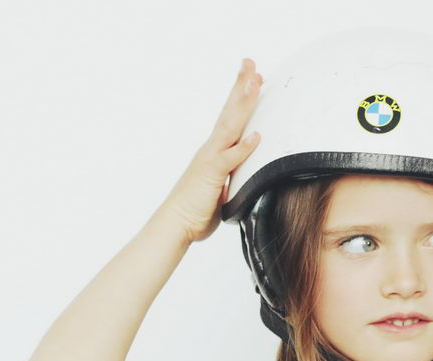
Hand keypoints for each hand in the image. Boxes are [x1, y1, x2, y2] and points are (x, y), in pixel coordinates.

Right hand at [159, 58, 263, 244]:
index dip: (241, 98)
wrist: (176, 224)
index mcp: (214, 151)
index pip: (231, 119)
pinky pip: (230, 159)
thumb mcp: (221, 190)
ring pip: (230, 126)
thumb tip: (242, 178)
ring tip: (254, 82)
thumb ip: (231, 179)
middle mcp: (211, 149)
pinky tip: (256, 135)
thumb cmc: (196, 211)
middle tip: (250, 63)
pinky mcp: (211, 175)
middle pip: (229, 112)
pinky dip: (243, 147)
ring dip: (243, 103)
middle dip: (240, 86)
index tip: (252, 78)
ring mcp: (211, 159)